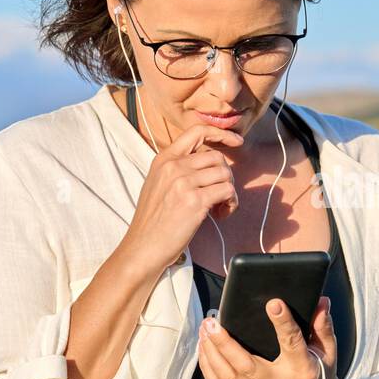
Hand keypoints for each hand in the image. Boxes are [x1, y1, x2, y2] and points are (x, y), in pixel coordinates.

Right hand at [126, 122, 242, 269]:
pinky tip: (220, 214)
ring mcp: (184, 182)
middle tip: (220, 194)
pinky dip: (231, 203)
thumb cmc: (153, 221)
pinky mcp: (195, 201)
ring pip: (225, 174)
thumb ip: (178, 170)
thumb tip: (209, 165)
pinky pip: (228, 191)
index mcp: (164, 159)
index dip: (220, 133)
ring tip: (220, 207)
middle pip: (216, 157)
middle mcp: (174, 167)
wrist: (143, 246)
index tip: (235, 141)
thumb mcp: (158, 184)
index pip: (196, 132)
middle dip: (225, 175)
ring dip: (230, 191)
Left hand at [197, 295, 338, 378]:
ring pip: (228, 377)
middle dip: (224, 343)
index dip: (282, 322)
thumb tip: (321, 301)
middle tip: (212, 322)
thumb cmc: (320, 373)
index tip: (272, 304)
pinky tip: (205, 349)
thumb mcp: (328, 349)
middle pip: (246, 365)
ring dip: (211, 353)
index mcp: (303, 369)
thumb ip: (323, 325)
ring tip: (205, 330)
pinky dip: (208, 368)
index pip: (292, 343)